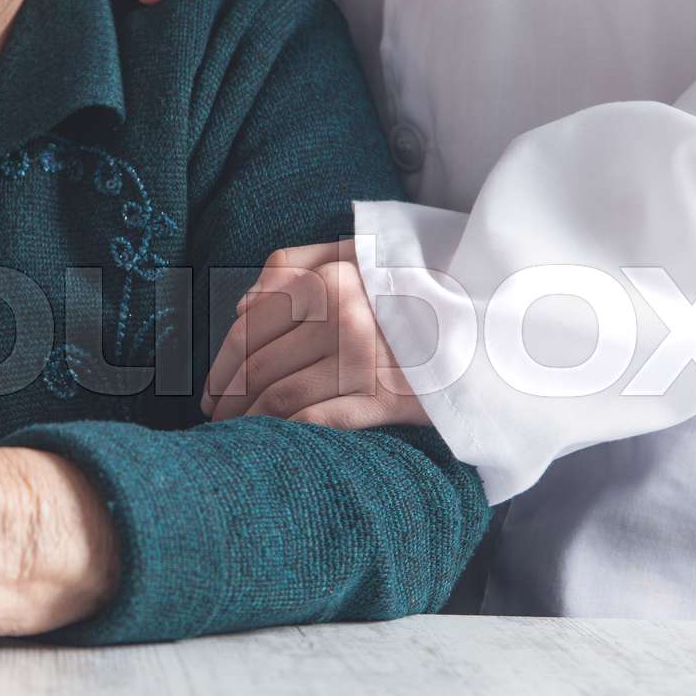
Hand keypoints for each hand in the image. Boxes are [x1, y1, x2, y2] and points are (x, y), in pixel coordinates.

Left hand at [203, 240, 431, 429]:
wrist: (486, 327)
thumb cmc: (412, 287)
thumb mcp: (355, 254)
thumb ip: (293, 266)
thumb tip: (241, 307)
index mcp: (327, 280)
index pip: (250, 330)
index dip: (221, 365)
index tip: (210, 390)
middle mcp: (341, 316)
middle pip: (259, 366)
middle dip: (227, 398)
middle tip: (215, 417)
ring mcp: (363, 358)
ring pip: (278, 396)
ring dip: (247, 420)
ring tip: (236, 433)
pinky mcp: (383, 398)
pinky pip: (313, 419)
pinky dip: (282, 432)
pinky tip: (270, 442)